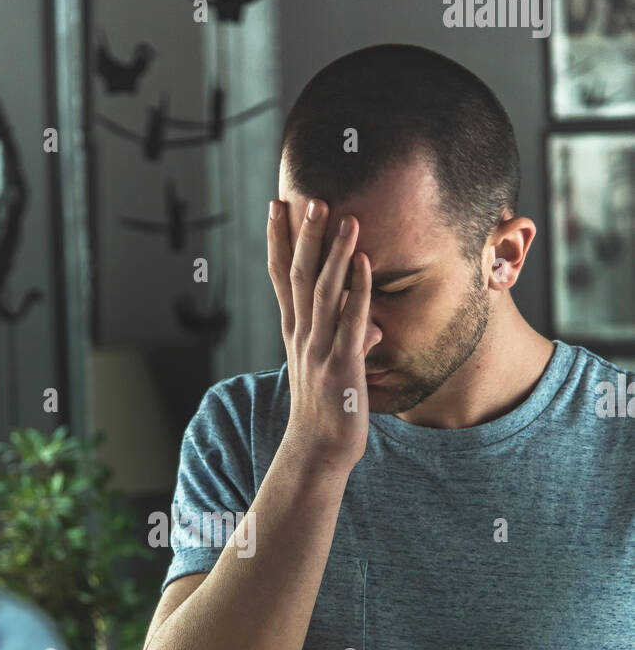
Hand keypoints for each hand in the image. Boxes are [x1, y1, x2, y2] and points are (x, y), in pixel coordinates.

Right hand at [267, 199, 372, 475]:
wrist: (318, 451)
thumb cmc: (328, 412)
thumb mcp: (336, 371)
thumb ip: (351, 342)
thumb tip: (373, 328)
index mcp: (295, 333)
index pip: (281, 277)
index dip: (278, 240)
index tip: (276, 206)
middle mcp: (302, 336)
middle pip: (299, 276)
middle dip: (304, 235)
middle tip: (309, 198)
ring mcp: (319, 349)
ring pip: (323, 292)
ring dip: (334, 254)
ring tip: (345, 218)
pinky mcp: (341, 365)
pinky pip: (350, 320)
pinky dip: (357, 290)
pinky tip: (364, 262)